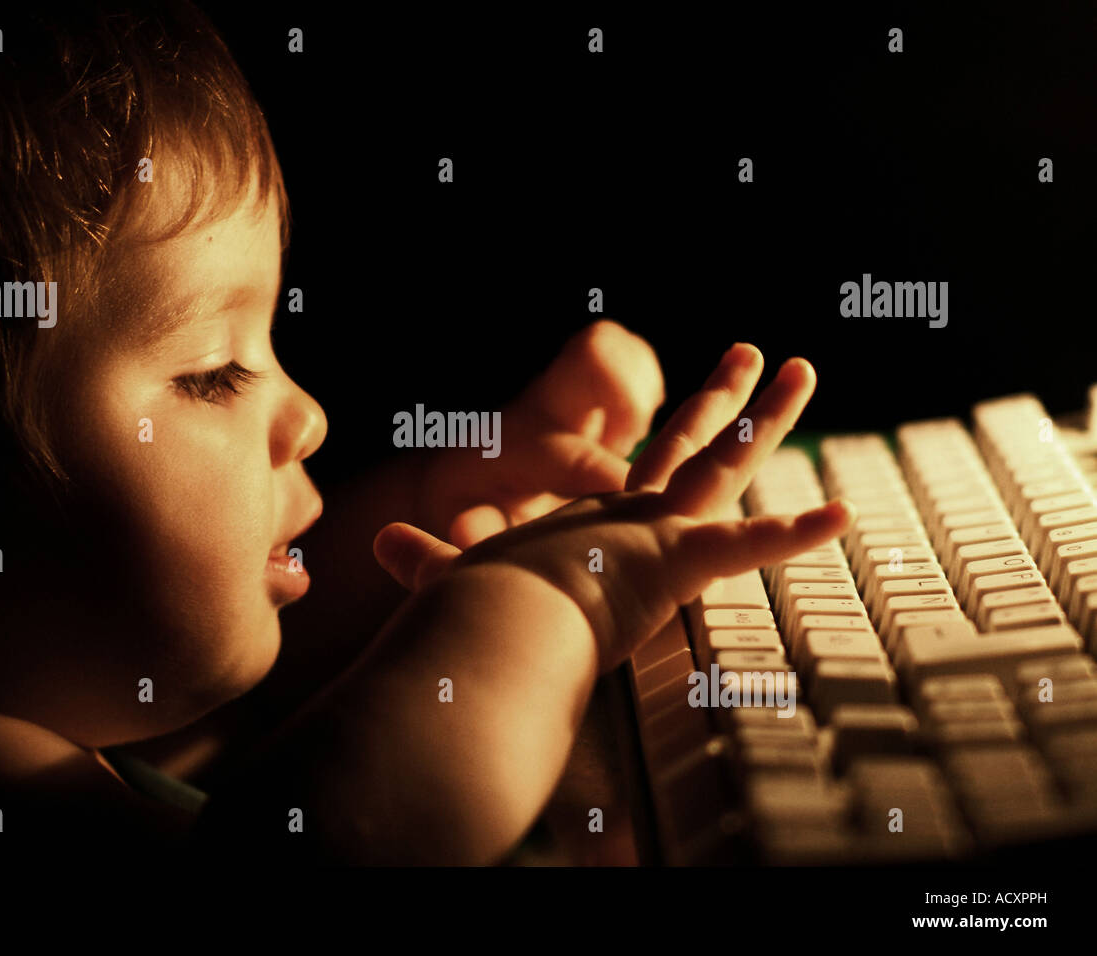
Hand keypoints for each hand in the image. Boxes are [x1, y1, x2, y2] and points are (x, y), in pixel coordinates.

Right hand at [376, 345, 854, 669]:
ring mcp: (652, 530)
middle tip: (753, 353)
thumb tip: (382, 547)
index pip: (641, 469)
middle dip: (723, 395)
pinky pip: (744, 545)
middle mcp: (629, 513)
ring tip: (806, 369)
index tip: (687, 414)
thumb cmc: (467, 616)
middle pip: (689, 441)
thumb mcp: (454, 586)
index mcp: (595, 523)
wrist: (475, 629)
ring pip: (724, 461)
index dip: (665, 435)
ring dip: (770, 416)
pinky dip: (794, 534)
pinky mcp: (669, 559)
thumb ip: (429, 565)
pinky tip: (844, 514)